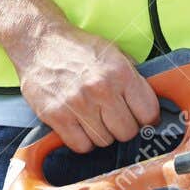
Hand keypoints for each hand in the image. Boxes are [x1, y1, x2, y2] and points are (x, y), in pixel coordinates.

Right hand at [14, 19, 159, 152]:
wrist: (40, 42)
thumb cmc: (78, 48)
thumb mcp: (113, 52)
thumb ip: (132, 76)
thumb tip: (149, 103)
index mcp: (120, 72)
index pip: (148, 112)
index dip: (147, 118)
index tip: (141, 118)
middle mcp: (101, 89)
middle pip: (127, 132)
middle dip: (124, 127)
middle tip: (115, 118)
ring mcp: (78, 104)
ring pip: (104, 141)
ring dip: (102, 134)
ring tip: (95, 118)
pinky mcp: (57, 116)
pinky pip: (81, 146)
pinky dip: (83, 141)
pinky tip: (81, 126)